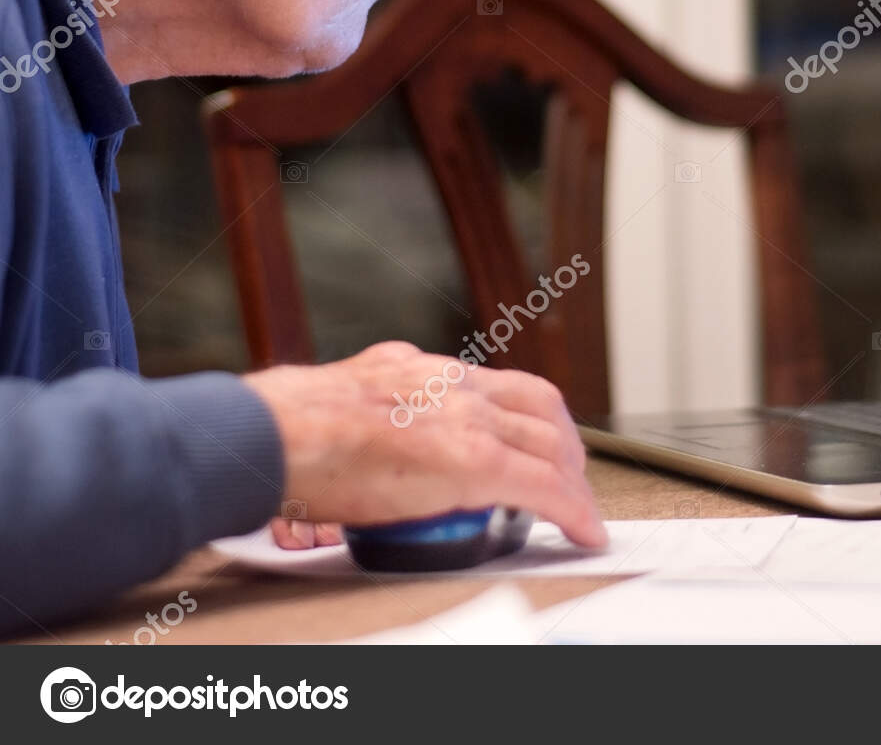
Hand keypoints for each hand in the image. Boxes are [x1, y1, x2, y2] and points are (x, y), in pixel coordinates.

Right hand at [242, 341, 605, 548]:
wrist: (272, 434)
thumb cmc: (287, 428)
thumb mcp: (346, 395)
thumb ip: (374, 403)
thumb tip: (369, 424)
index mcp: (424, 372)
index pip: (500, 386)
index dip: (531, 416)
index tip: (538, 438)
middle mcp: (455, 385)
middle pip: (540, 407)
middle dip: (565, 443)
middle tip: (572, 474)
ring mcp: (468, 420)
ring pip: (551, 443)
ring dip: (575, 477)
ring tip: (582, 507)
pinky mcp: (474, 461)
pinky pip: (544, 487)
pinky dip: (575, 509)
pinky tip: (585, 531)